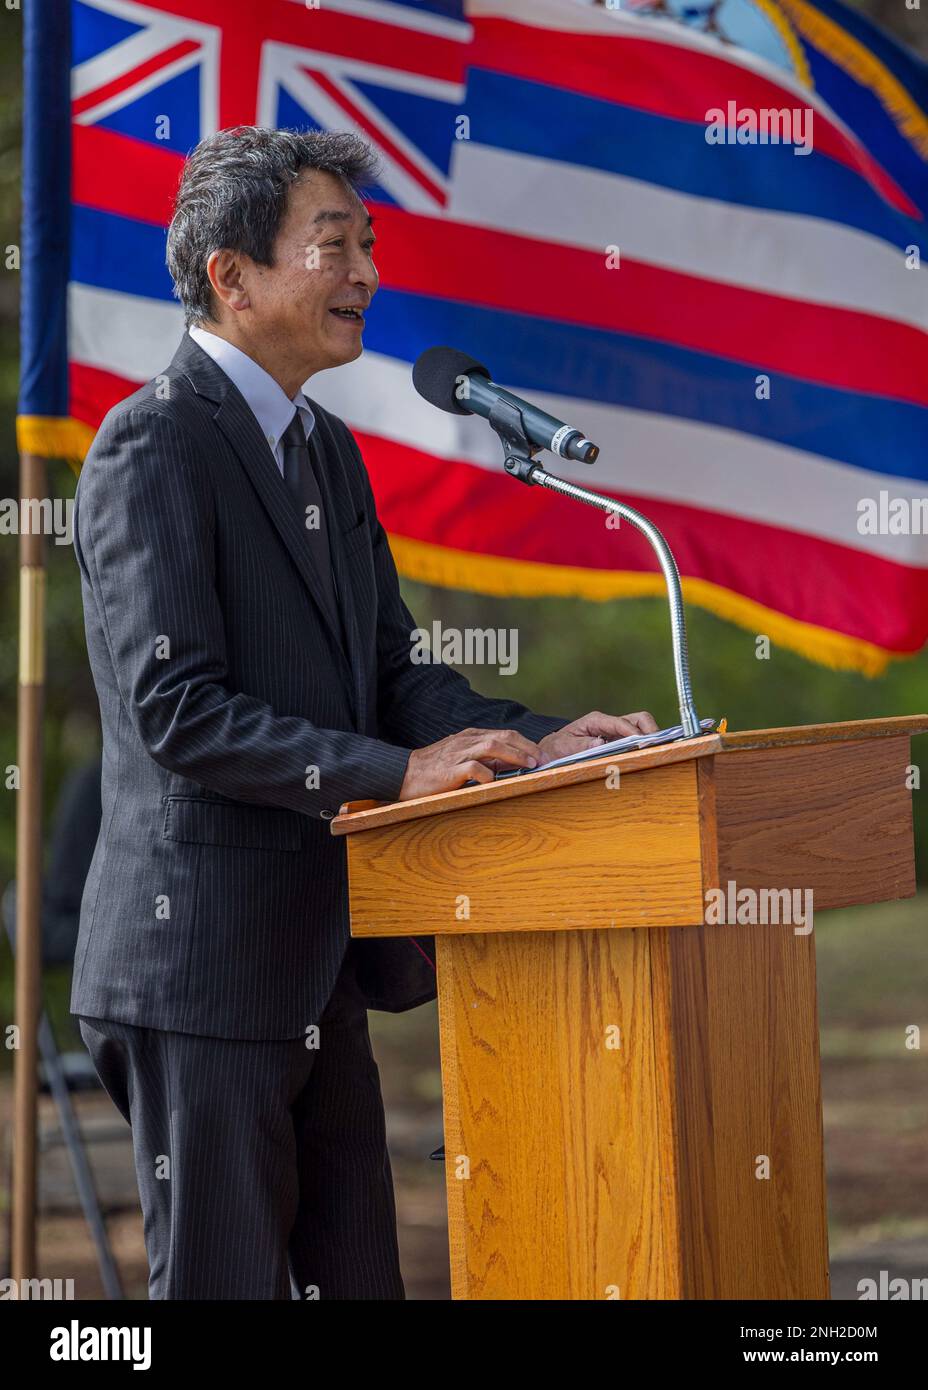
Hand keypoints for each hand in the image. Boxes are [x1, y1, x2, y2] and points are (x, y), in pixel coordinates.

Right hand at [399, 728, 542, 799]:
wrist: (403, 774)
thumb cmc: (434, 769)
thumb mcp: (460, 758)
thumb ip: (484, 759)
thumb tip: (511, 766)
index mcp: (471, 736)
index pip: (505, 734)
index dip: (525, 743)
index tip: (540, 755)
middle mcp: (467, 741)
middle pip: (503, 736)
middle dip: (526, 747)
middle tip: (542, 759)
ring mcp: (458, 754)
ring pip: (492, 747)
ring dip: (514, 755)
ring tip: (529, 765)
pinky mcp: (449, 770)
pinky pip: (473, 768)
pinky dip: (486, 774)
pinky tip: (494, 781)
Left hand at [537, 710, 658, 764]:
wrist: (552, 750)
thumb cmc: (556, 747)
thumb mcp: (564, 746)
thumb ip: (580, 745)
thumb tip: (599, 743)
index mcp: (596, 720)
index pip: (621, 723)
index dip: (634, 733)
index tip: (643, 743)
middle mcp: (609, 723)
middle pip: (639, 719)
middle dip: (650, 730)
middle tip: (655, 746)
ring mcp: (615, 731)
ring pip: (641, 727)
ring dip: (650, 737)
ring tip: (655, 751)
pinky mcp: (618, 740)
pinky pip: (636, 739)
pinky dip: (644, 744)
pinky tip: (646, 755)